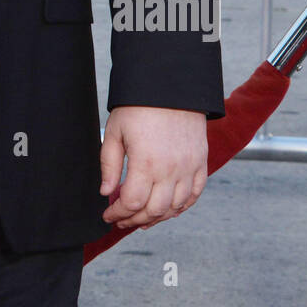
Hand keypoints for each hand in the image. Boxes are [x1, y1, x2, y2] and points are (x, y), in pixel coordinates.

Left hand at [100, 106, 207, 228]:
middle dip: (133, 220)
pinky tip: (167, 210)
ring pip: (174, 208)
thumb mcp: (115, 131)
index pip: (132, 203)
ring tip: (141, 219)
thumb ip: (109, 165)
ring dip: (156, 218)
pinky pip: (194, 195)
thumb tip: (106, 193)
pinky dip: (180, 207)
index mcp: (146, 162)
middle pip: (153, 211)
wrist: (171, 86)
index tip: (108, 214)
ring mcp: (188, 167)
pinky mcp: (200, 162)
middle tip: (121, 219)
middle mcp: (170, 169)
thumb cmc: (139, 106)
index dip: (117, 213)